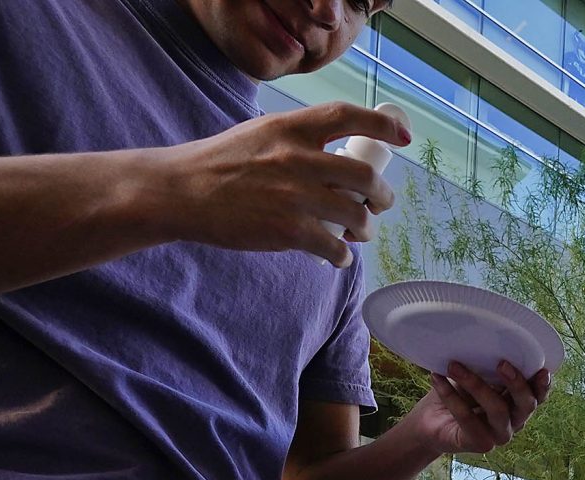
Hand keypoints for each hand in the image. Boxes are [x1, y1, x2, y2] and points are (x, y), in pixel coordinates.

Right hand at [162, 102, 409, 266]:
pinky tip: (337, 257)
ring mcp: (294, 196)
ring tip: (360, 233)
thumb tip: (335, 156)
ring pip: (355, 215)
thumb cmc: (220, 163)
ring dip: (366, 228)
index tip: (401, 139)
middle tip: (380, 204)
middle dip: (382, 195)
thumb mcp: (260, 134)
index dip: (381, 127)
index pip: (347, 117)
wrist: (183, 192)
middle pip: (364, 176)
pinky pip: (333, 247)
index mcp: (291, 127)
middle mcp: (297, 158)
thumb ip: (297, 139)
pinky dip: (342, 256)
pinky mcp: (287, 231)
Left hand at [415, 361, 551, 454]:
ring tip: (454, 366)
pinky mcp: (481, 444)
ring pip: (498, 409)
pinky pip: (468, 418)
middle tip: (501, 363)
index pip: (538, 395)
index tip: (543, 370)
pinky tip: (437, 379)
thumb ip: (488, 366)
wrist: (428, 421)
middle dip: (517, 383)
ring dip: (475, 384)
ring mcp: (499, 435)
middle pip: (526, 404)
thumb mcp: (475, 375)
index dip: (543, 385)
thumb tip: (488, 340)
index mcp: (518, 402)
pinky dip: (451, 396)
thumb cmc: (457, 393)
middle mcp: (514, 420)